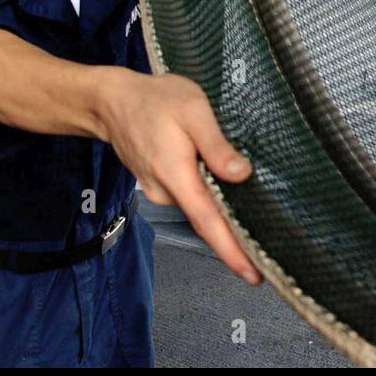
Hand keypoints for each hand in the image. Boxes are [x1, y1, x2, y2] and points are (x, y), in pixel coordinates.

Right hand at [97, 69, 260, 284]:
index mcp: (176, 175)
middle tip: (264, 264)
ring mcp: (160, 190)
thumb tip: (241, 173)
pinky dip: (207, 203)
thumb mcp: (193, 110)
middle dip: (233, 245)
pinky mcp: (159, 185)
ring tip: (253, 231)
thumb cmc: (154, 100)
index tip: (251, 275)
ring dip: (221, 220)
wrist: (111, 101)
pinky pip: (188, 198)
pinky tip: (225, 200)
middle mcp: (166, 190)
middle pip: (205, 223)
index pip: (208, 222)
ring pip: (197, 209)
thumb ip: (216, 144)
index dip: (231, 251)